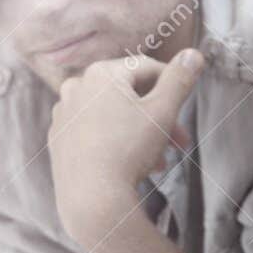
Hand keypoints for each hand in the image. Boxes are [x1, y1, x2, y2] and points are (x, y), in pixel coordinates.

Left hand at [48, 51, 204, 244]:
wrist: (91, 198)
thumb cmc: (128, 151)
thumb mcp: (163, 112)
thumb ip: (180, 79)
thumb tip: (194, 54)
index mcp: (101, 74)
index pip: (146, 68)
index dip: (172, 83)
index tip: (186, 102)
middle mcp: (76, 87)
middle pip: (128, 94)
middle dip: (158, 116)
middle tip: (180, 141)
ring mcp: (63, 114)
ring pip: (112, 115)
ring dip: (140, 133)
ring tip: (160, 160)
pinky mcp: (58, 140)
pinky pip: (93, 133)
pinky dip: (115, 142)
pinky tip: (132, 164)